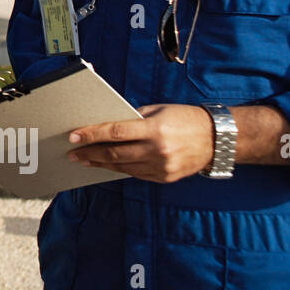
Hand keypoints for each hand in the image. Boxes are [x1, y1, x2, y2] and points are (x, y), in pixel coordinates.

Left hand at [67, 104, 213, 182]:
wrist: (217, 139)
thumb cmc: (184, 119)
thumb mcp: (158, 111)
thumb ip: (133, 119)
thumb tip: (107, 126)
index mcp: (154, 129)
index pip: (115, 132)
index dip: (91, 134)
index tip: (73, 136)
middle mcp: (157, 150)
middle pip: (114, 152)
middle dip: (90, 152)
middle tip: (72, 152)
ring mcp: (161, 167)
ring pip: (122, 166)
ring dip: (100, 163)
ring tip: (84, 160)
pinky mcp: (165, 178)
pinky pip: (135, 174)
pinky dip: (119, 168)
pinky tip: (106, 165)